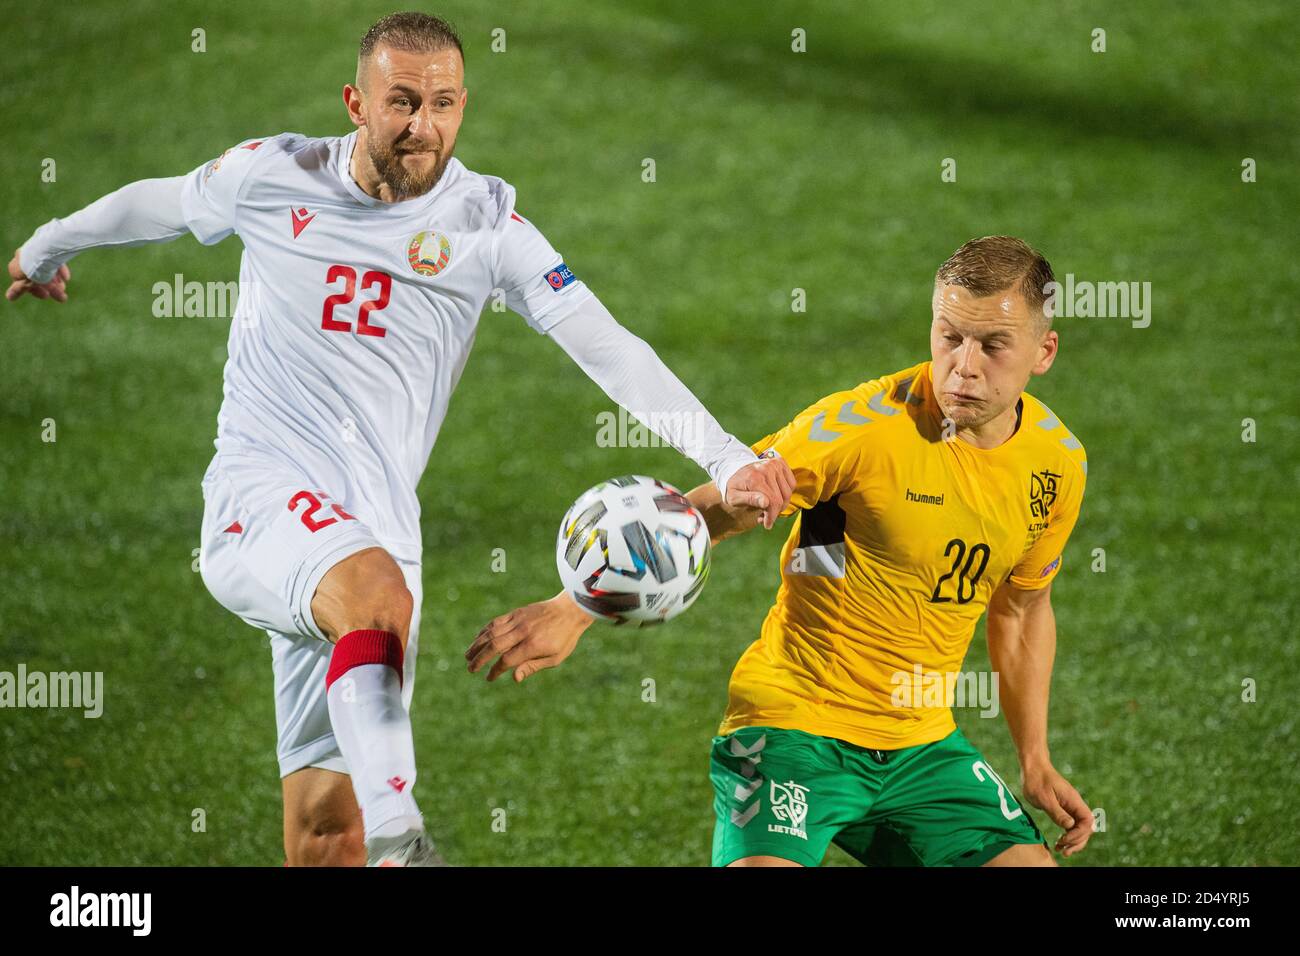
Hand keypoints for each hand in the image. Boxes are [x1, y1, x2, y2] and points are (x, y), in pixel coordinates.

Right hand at [6, 251, 69, 302]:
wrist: (44, 254)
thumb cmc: (33, 271)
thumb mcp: (27, 284)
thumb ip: (18, 290)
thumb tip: (9, 297)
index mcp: (15, 267)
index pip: (23, 281)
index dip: (35, 291)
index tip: (46, 296)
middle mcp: (24, 258)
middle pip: (37, 275)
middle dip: (49, 285)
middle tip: (60, 291)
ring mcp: (36, 252)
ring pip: (46, 268)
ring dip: (55, 279)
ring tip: (64, 286)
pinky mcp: (48, 248)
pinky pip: (53, 260)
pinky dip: (59, 270)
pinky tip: (66, 277)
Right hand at [465, 591, 594, 683]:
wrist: (570, 609)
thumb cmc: (565, 637)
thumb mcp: (555, 658)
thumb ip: (533, 667)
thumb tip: (514, 678)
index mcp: (533, 645)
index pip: (507, 660)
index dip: (495, 671)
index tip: (489, 678)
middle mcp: (523, 632)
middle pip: (494, 646)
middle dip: (480, 659)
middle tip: (470, 669)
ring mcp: (518, 620)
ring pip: (491, 632)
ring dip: (477, 644)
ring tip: (467, 656)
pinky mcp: (516, 613)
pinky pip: (496, 622)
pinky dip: (485, 630)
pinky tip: (478, 638)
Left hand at [724, 455, 795, 529]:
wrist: (733, 468)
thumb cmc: (734, 485)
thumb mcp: (734, 497)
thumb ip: (749, 500)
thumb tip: (766, 502)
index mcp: (755, 478)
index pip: (773, 502)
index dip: (772, 516)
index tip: (767, 524)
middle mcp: (767, 469)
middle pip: (781, 499)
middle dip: (775, 512)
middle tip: (766, 517)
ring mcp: (775, 464)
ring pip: (788, 492)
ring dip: (781, 504)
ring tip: (768, 506)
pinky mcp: (780, 462)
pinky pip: (791, 484)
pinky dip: (785, 493)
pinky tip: (775, 496)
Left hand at [1020, 761, 1093, 857]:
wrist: (1033, 767)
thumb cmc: (1036, 780)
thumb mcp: (1044, 798)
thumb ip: (1057, 812)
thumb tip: (1070, 826)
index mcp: (1073, 800)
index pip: (1087, 821)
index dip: (1079, 834)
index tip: (1064, 839)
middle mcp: (1075, 804)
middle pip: (1086, 828)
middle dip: (1077, 842)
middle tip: (1064, 851)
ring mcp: (1070, 807)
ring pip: (1079, 828)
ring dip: (1073, 841)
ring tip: (1061, 850)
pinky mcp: (1063, 809)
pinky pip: (1071, 826)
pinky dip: (1067, 836)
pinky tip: (1059, 842)